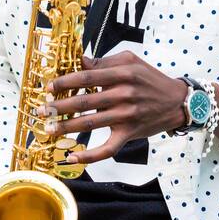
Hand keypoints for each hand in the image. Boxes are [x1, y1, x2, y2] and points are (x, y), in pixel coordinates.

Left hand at [44, 52, 188, 164]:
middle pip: (84, 101)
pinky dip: (89, 156)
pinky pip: (107, 149)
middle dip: (59, 107)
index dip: (65, 82)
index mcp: (123, 74)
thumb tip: (80, 62)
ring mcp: (127, 116)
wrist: (177, 102)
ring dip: (66, 128)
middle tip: (41, 110)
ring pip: (90, 124)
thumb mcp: (131, 62)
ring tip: (49, 128)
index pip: (87, 77)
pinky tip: (72, 158)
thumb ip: (105, 62)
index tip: (49, 87)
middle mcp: (124, 95)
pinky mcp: (129, 134)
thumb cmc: (151, 79)